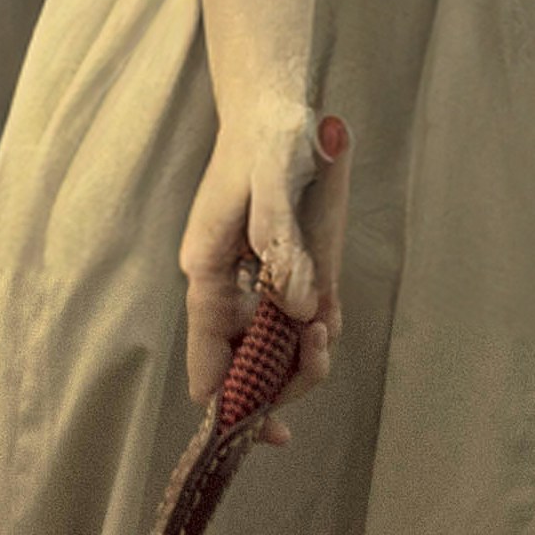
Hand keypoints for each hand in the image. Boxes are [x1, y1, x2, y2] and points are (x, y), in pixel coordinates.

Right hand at [179, 96, 350, 406]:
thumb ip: (284, 247)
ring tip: (326, 327)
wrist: (276, 101)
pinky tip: (326, 316)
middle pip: (244, 361)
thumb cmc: (268, 137)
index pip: (207, 354)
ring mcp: (254, 279)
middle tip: (319, 351)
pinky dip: (314, 329)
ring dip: (300, 355)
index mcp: (207, 269)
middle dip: (281, 378)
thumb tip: (301, 311)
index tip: (266, 433)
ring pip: (273, 345)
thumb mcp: (273, 183)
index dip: (232, 401)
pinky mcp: (281, 269)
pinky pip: (296, 319)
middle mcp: (226, 284)